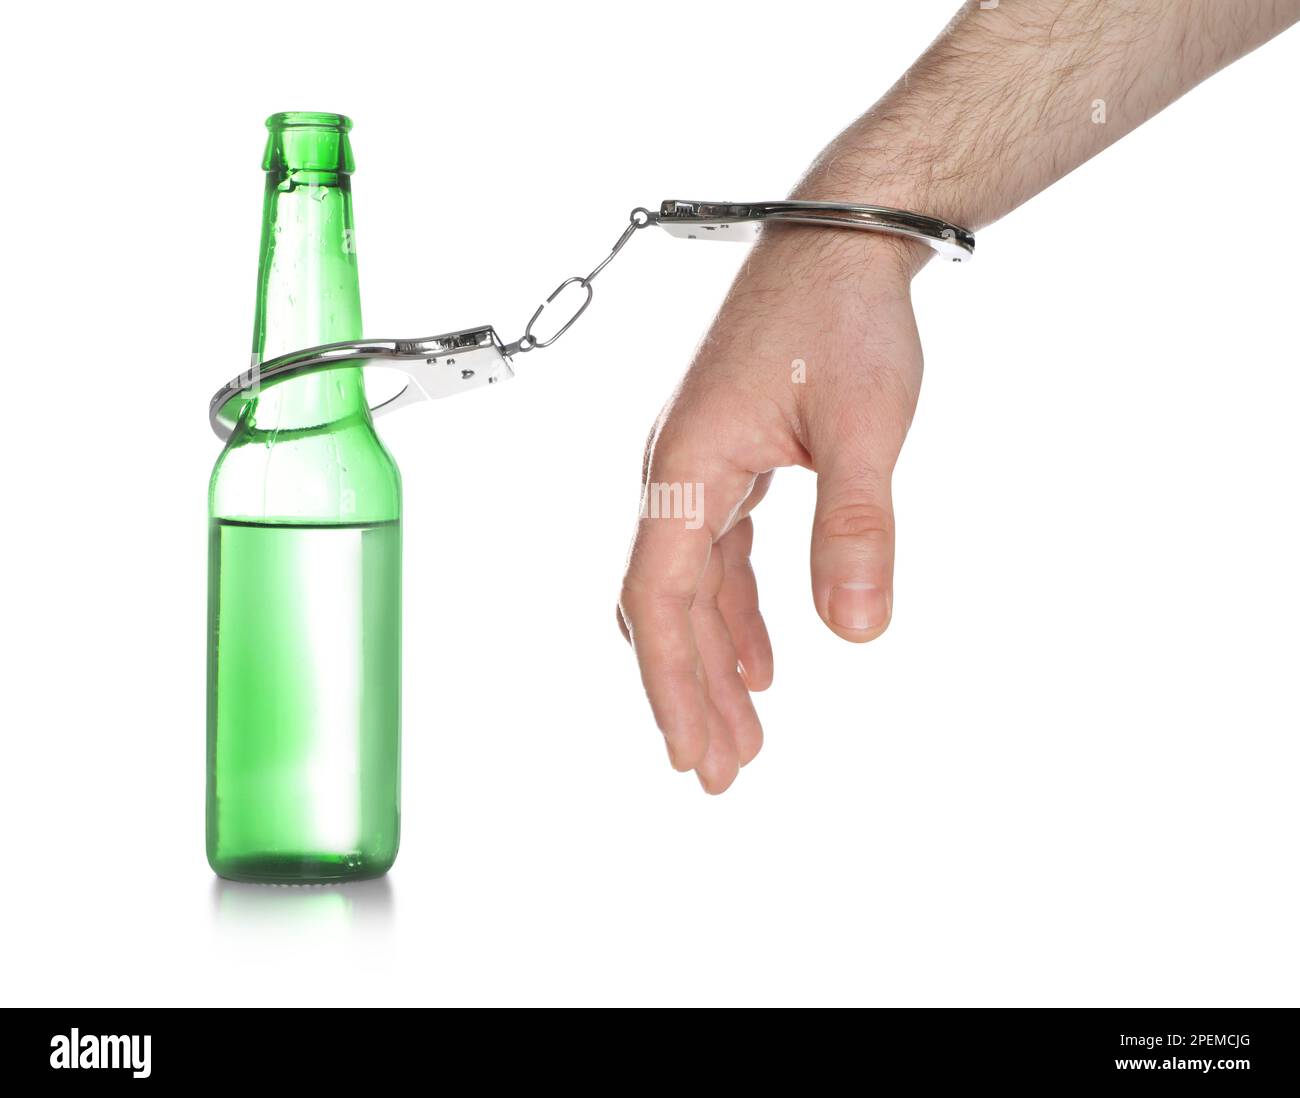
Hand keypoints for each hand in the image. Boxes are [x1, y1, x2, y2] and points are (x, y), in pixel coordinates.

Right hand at [617, 225, 926, 791]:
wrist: (842, 236)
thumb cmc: (843, 316)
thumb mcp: (865, 427)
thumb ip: (857, 528)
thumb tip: (860, 632)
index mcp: (686, 464)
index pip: (661, 599)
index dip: (673, 684)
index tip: (695, 754)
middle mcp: (674, 469)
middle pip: (663, 606)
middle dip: (689, 692)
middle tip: (721, 772)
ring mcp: (696, 463)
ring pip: (687, 587)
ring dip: (712, 661)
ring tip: (743, 732)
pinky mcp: (726, 457)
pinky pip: (715, 556)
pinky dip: (733, 615)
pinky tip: (762, 658)